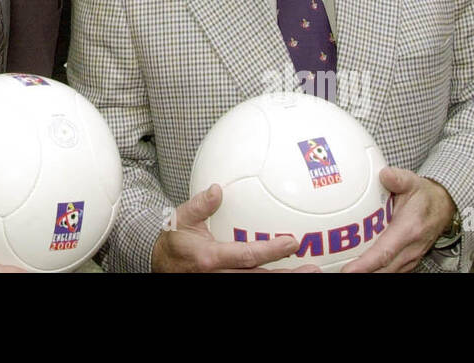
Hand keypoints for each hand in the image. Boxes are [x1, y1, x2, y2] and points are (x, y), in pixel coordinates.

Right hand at [151, 183, 314, 272]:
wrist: (159, 264)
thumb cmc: (174, 241)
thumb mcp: (181, 219)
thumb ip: (200, 205)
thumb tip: (218, 189)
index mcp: (210, 259)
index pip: (246, 256)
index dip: (271, 250)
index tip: (292, 242)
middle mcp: (220, 276)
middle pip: (260, 280)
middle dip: (288, 276)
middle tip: (314, 269)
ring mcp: (223, 284)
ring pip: (258, 285)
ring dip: (285, 280)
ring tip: (311, 273)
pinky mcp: (225, 285)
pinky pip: (252, 282)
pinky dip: (271, 277)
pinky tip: (288, 273)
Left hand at [341, 167, 455, 272]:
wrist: (443, 208)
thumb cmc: (424, 196)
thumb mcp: (412, 182)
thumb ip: (398, 178)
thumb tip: (385, 174)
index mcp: (409, 230)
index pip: (385, 252)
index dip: (365, 264)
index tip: (348, 270)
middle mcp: (410, 248)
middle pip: (383, 269)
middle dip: (361, 272)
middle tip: (339, 270)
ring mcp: (410, 257)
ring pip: (387, 272)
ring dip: (367, 272)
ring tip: (345, 269)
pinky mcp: (408, 261)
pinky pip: (390, 270)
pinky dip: (375, 270)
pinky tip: (358, 266)